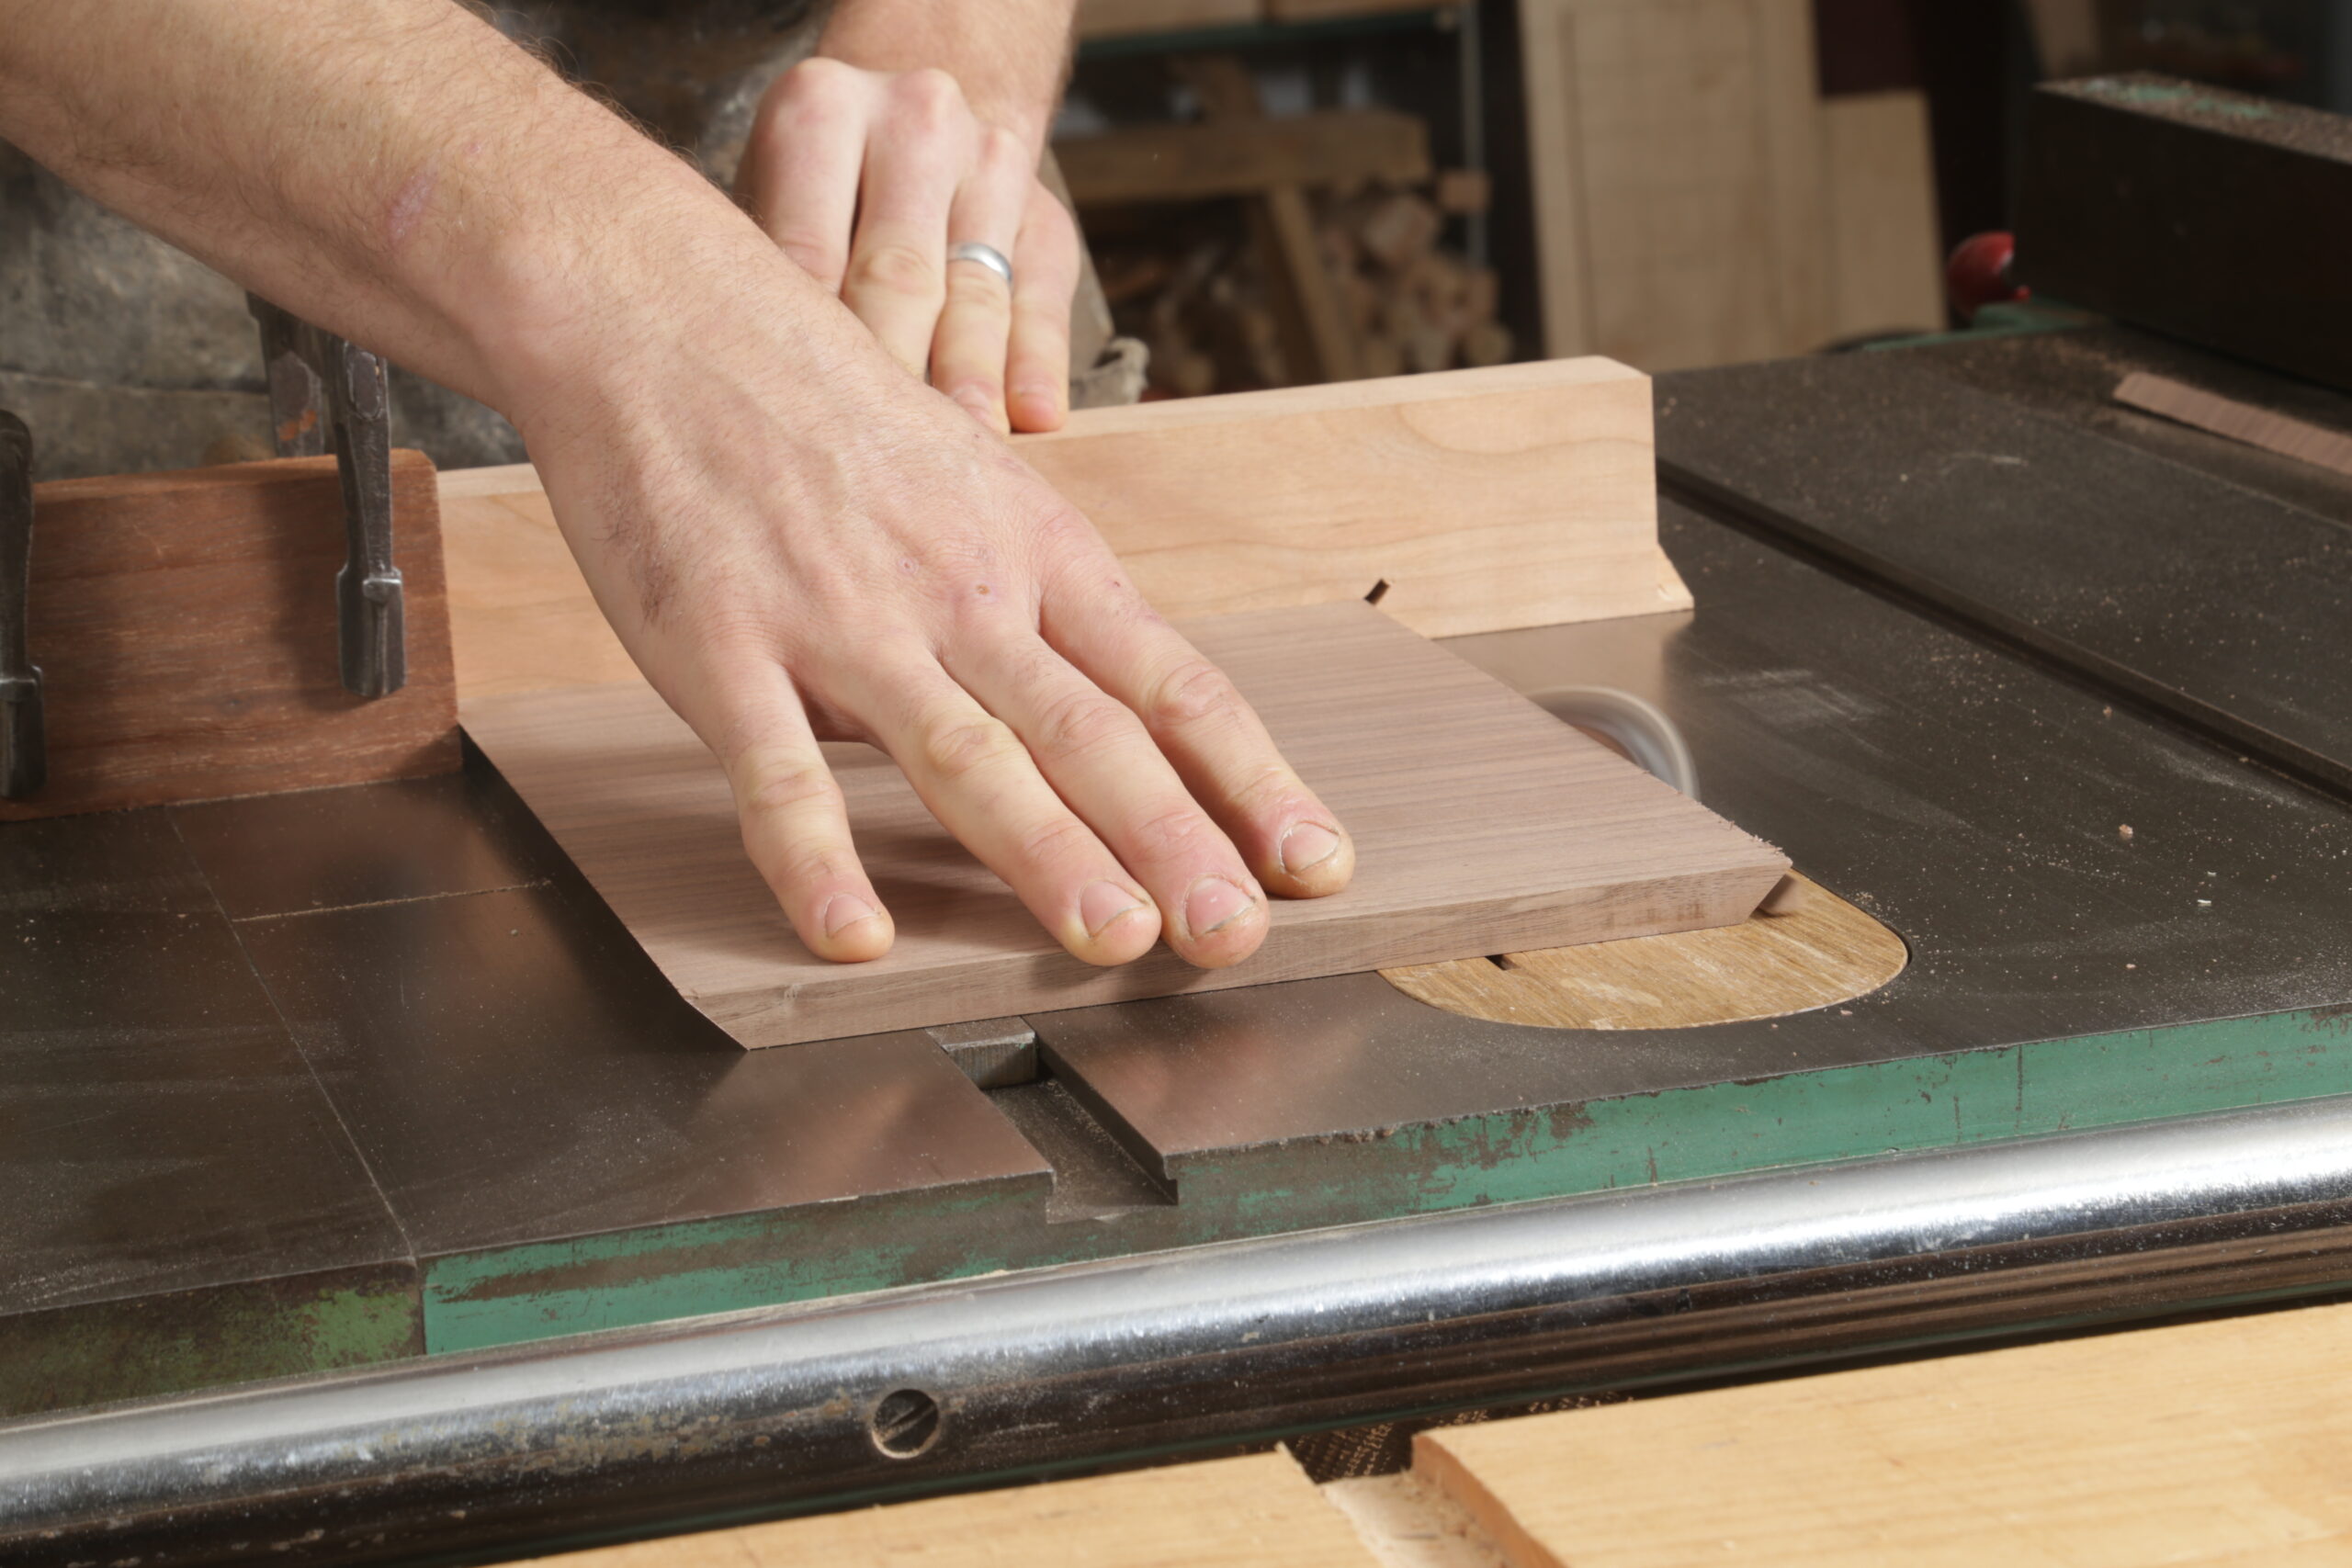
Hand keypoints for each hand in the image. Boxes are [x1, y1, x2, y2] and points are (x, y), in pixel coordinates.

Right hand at [511, 231, 1354, 969]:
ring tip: (1112, 941)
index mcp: (1032, 550)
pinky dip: (816, 859)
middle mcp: (960, 590)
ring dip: (1047, 855)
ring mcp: (844, 623)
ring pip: (965, 756)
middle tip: (1234, 934)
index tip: (1313, 861)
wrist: (666, 315)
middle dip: (1174, 841)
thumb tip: (1066, 725)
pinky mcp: (725, 649)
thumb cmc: (822, 403)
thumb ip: (1022, 605)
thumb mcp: (967, 482)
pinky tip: (855, 936)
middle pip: (1090, 732)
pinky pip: (778, 774)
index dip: (1247, 779)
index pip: (1168, 681)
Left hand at [736, 58, 1078, 436]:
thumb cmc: (817, 195)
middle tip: (877, 463)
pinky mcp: (1046, 218)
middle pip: (899, 273)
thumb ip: (769, 279)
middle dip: (891, 373)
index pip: (809, 250)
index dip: (806, 347)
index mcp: (821, 109)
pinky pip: (1041, 305)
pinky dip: (1036, 367)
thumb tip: (761, 396)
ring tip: (962, 453)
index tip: (801, 428)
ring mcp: (990, 162)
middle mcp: (914, 121)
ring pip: (976, 295)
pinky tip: (1032, 417)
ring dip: (969, 382)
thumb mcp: (771, 205)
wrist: (915, 124)